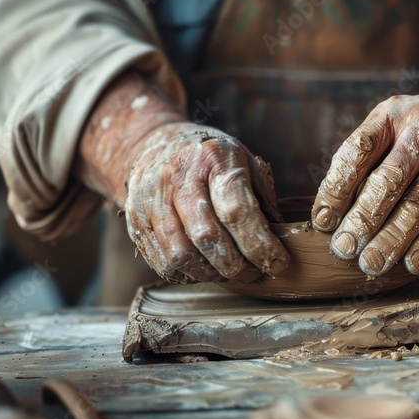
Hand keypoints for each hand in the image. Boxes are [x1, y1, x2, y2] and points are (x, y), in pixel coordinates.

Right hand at [123, 122, 288, 282]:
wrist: (155, 143)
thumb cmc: (211, 159)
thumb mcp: (243, 162)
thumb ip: (262, 198)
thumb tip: (282, 241)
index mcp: (213, 159)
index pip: (237, 210)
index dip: (259, 244)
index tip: (278, 263)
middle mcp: (178, 177)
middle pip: (206, 236)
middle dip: (236, 265)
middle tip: (255, 273)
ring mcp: (151, 200)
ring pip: (180, 255)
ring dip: (211, 274)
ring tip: (229, 272)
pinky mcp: (136, 221)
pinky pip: (161, 261)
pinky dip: (186, 274)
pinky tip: (203, 269)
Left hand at [310, 92, 418, 276]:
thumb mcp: (398, 129)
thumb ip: (370, 161)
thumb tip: (334, 216)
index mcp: (393, 113)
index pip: (358, 151)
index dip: (337, 188)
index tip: (323, 221)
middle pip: (389, 179)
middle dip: (364, 219)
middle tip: (345, 249)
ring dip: (393, 238)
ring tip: (372, 264)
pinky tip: (413, 263)